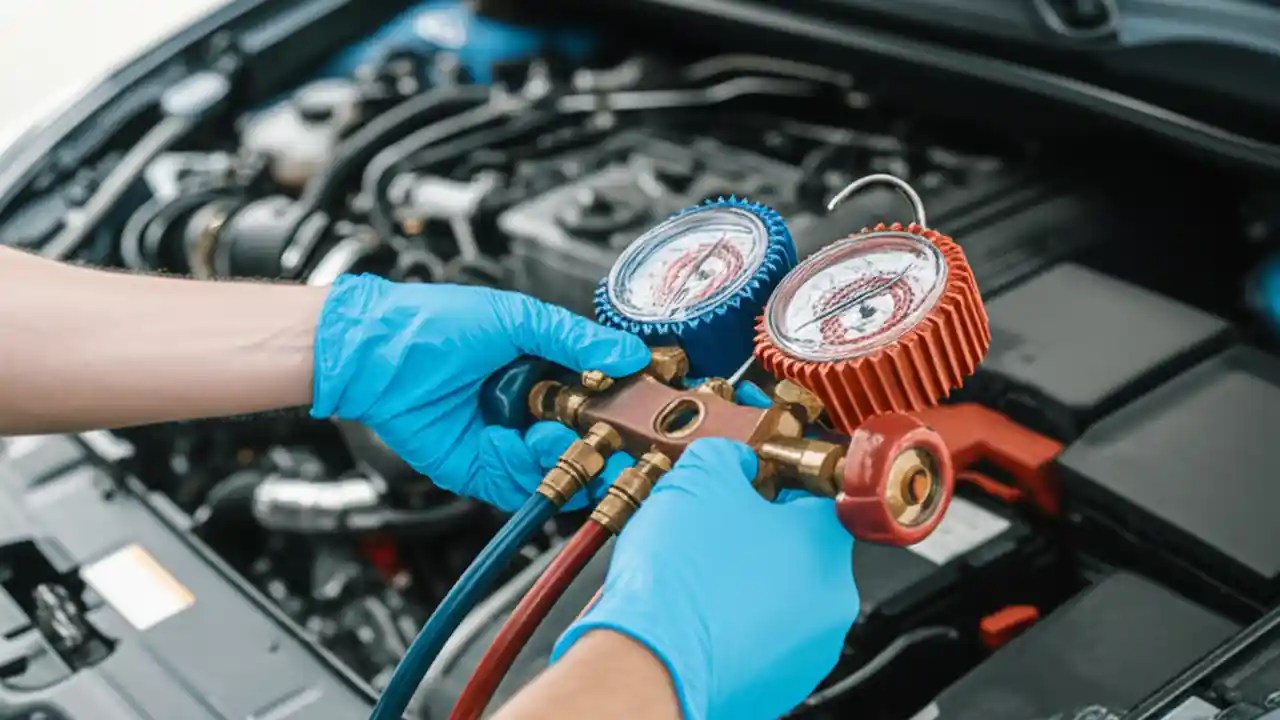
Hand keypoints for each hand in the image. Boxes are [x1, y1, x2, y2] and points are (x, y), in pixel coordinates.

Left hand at [310, 274, 647, 509]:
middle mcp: (526, 408)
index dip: (621, 409)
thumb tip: (628, 354)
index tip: (643, 413)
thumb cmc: (433, 324)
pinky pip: (518, 485)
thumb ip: (575, 340)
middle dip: (602, 446)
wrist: (375, 353)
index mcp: (541, 368)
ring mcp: (504, 440)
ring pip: (555, 467)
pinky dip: (531, 476)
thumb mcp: (516, 319)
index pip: (596, 397)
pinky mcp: (479, 469)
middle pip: (583, 440)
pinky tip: (531, 453)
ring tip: (556, 439)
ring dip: (565, 459)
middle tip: (617, 444)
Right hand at [551, 438, 857, 719]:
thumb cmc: (678, 581)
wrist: (647, 663)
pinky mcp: (776, 685)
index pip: (819, 495)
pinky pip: (760, 639)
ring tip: (699, 574)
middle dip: (758, 536)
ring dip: (746, 582)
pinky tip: (698, 612)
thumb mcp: (699, 476)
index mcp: (825, 544)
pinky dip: (734, 624)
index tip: (751, 485)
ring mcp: (807, 650)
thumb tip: (734, 461)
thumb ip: (729, 454)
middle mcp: (830, 603)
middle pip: (800, 550)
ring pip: (781, 597)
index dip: (775, 483)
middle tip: (714, 530)